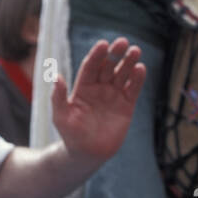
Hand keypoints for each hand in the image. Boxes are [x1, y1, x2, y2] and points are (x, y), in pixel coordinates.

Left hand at [54, 38, 145, 164]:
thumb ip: (59, 97)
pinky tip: (141, 69)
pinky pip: (133, 89)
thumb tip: (56, 77)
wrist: (87, 154)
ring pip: (123, 74)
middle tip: (123, 42)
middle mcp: (100, 88)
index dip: (97, 55)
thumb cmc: (71, 136)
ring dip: (129, 62)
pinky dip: (137, 79)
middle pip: (109, 66)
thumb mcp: (61, 117)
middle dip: (116, 54)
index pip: (91, 66)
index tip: (103, 45)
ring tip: (135, 51)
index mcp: (83, 87)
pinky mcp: (126, 105)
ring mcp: (114, 95)